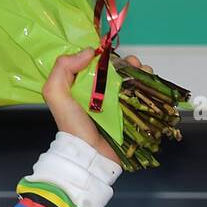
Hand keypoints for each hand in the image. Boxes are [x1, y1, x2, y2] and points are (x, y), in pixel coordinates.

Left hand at [43, 47, 150, 167]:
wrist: (92, 154)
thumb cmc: (73, 127)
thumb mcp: (56, 95)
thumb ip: (62, 70)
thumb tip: (88, 51)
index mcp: (84, 87)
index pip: (99, 64)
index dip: (107, 56)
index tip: (111, 56)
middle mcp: (102, 93)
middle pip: (121, 69)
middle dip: (129, 62)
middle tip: (131, 65)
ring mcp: (119, 102)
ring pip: (136, 78)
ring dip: (142, 71)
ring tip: (141, 73)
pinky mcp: (134, 112)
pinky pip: (147, 92)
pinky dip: (150, 84)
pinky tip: (147, 85)